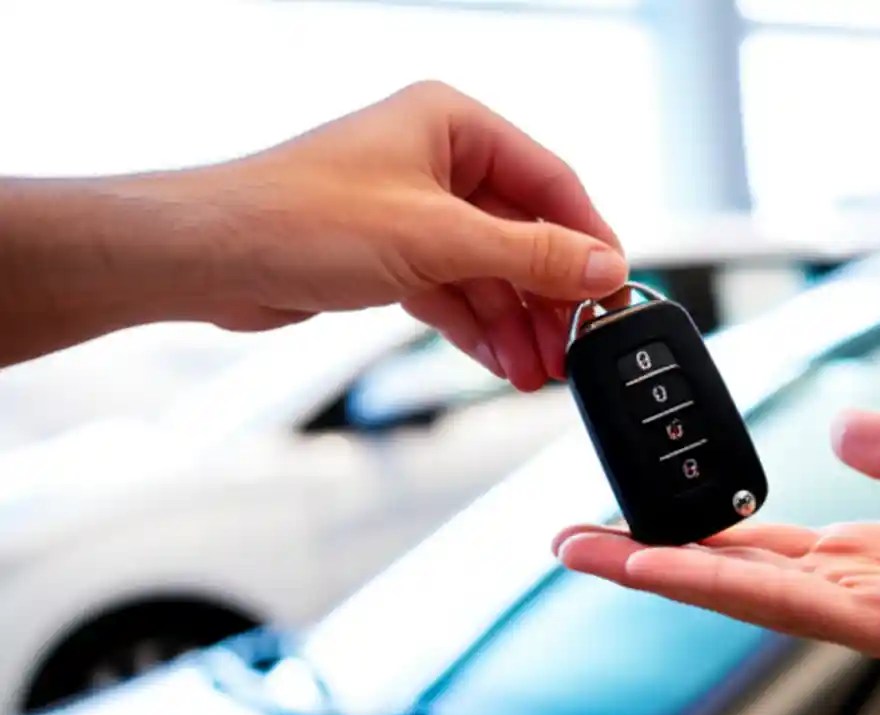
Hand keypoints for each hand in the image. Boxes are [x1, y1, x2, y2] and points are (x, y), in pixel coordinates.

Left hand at [0, 81, 626, 382]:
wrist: (208, 259)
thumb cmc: (298, 218)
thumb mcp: (437, 239)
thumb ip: (531, 255)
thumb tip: (603, 267)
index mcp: (452, 124)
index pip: (550, 181)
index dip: (589, 239)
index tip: (616, 289)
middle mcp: (436, 160)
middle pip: (523, 232)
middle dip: (548, 296)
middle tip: (574, 346)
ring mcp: (414, 209)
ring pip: (490, 270)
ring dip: (515, 323)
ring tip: (536, 370)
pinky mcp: (391, 253)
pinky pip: (454, 291)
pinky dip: (476, 328)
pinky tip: (499, 362)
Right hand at [554, 410, 879, 683]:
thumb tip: (835, 426)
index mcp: (861, 549)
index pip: (753, 541)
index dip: (689, 529)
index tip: (627, 509)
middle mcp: (850, 584)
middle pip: (728, 571)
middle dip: (647, 557)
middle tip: (569, 541)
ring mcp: (866, 609)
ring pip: (743, 590)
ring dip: (663, 573)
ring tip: (591, 554)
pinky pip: (794, 601)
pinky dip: (724, 584)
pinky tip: (670, 568)